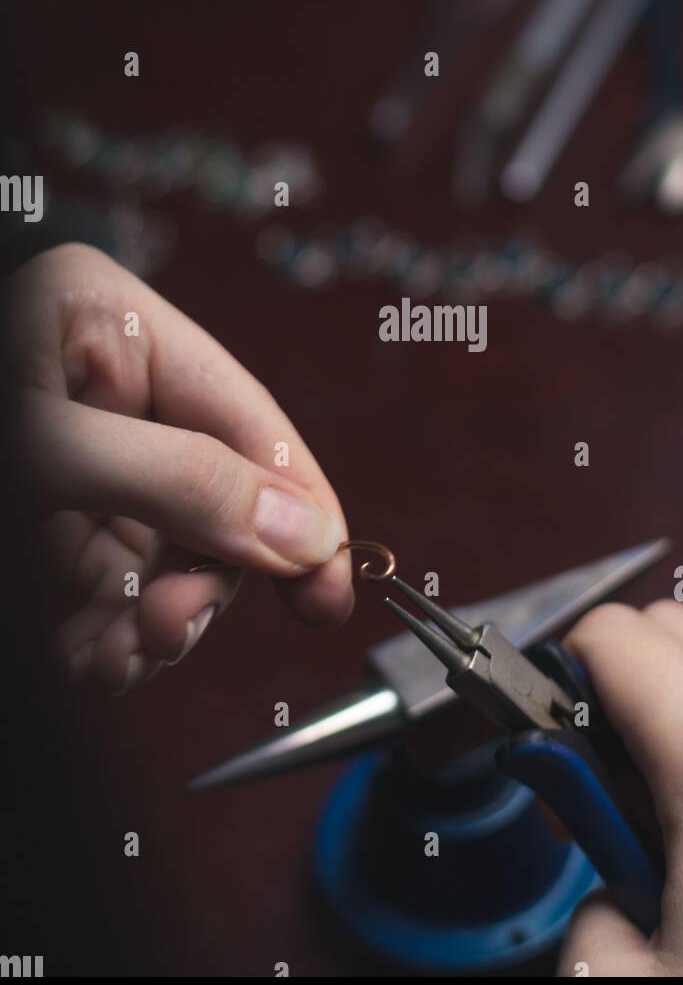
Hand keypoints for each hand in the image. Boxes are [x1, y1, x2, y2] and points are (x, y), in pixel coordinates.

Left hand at [5, 243, 352, 693]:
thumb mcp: (47, 448)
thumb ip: (182, 484)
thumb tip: (307, 534)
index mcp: (106, 325)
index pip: (246, 415)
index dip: (300, 501)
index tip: (334, 587)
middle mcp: (98, 389)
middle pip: (210, 498)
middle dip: (196, 579)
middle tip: (165, 632)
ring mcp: (74, 462)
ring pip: (161, 559)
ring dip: (149, 623)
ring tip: (112, 656)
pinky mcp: (48, 525)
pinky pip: (109, 589)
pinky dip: (106, 638)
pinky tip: (89, 659)